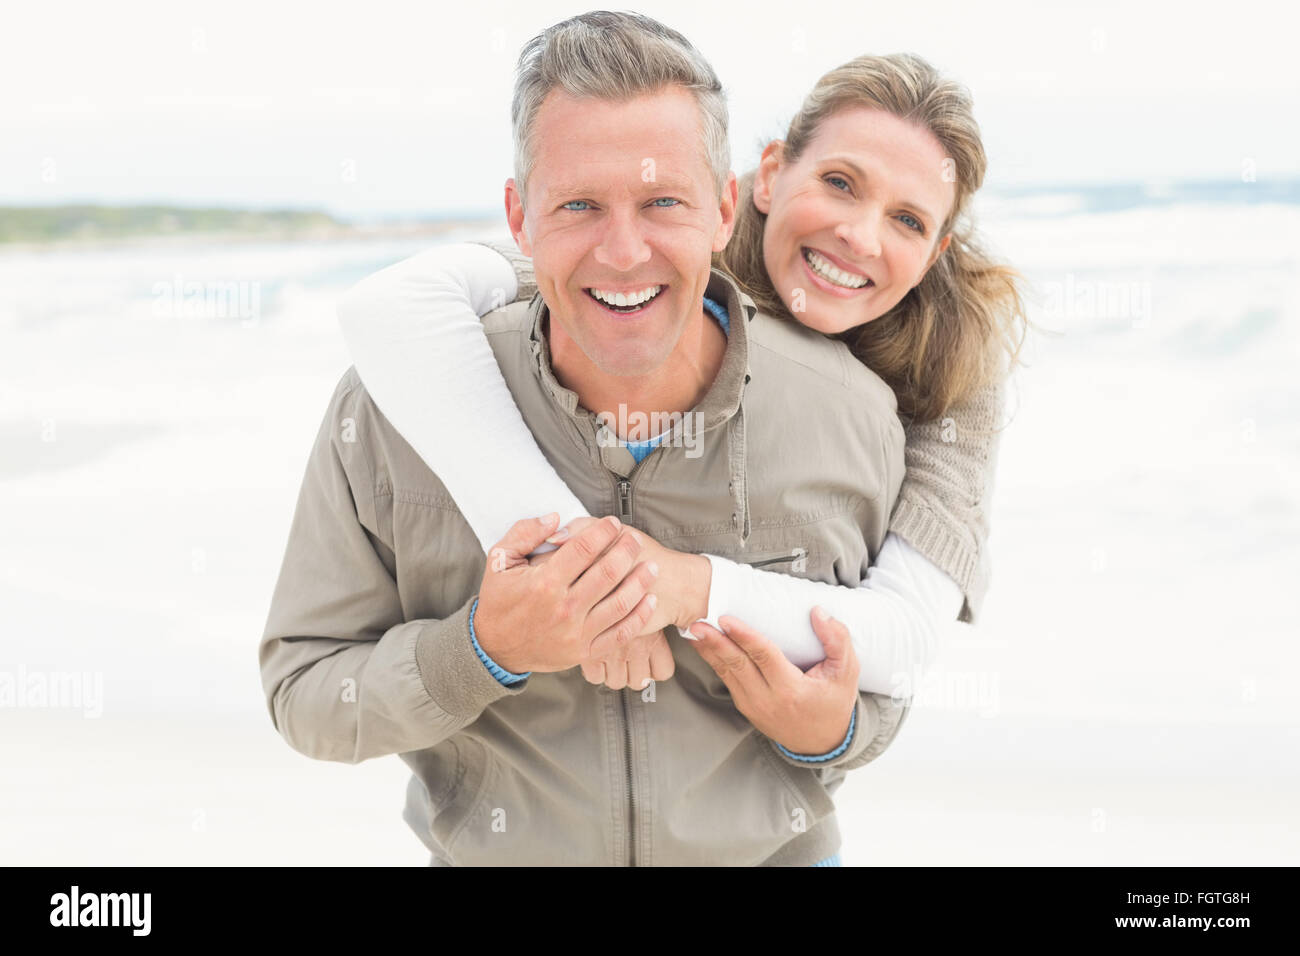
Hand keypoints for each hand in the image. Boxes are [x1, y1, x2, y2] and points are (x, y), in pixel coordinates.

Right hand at [473, 513, 659, 673]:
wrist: (495, 648)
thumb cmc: (499, 601)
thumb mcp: (499, 561)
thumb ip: (524, 534)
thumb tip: (555, 518)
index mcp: (544, 583)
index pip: (583, 549)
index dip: (602, 532)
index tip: (613, 523)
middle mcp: (564, 608)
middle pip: (608, 573)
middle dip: (626, 551)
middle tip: (635, 539)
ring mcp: (577, 633)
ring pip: (620, 603)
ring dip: (641, 582)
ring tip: (651, 566)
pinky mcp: (585, 651)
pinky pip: (620, 634)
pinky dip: (640, 616)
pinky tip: (650, 600)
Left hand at [688, 607, 858, 755]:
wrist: (823, 742)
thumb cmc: (834, 701)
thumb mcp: (847, 672)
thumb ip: (837, 640)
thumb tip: (818, 612)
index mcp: (792, 689)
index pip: (764, 657)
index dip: (744, 637)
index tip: (726, 619)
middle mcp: (768, 699)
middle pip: (737, 665)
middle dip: (715, 642)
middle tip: (697, 622)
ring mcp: (753, 706)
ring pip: (726, 673)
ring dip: (708, 650)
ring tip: (693, 630)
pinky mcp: (745, 707)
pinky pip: (727, 680)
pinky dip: (714, 661)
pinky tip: (703, 645)